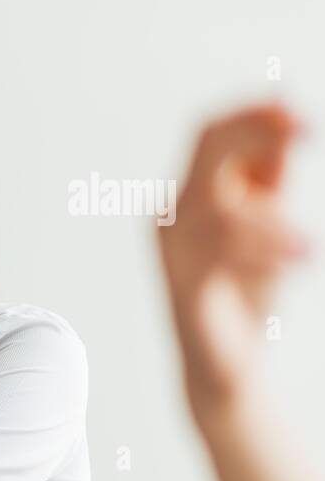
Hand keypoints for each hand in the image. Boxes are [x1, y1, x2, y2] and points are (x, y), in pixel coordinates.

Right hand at [161, 104, 310, 415]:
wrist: (225, 367)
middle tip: (308, 133)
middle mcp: (171, 216)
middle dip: (258, 134)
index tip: (300, 112)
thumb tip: (284, 126)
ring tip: (309, 251)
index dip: (252, 113)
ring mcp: (172, 252)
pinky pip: (219, 255)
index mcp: (190, 195)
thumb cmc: (246, 292)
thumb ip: (267, 179)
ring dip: (272, 220)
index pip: (211, 134)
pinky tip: (296, 263)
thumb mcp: (267, 224)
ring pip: (221, 207)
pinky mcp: (184, 289)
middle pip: (207, 151)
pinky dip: (263, 253)